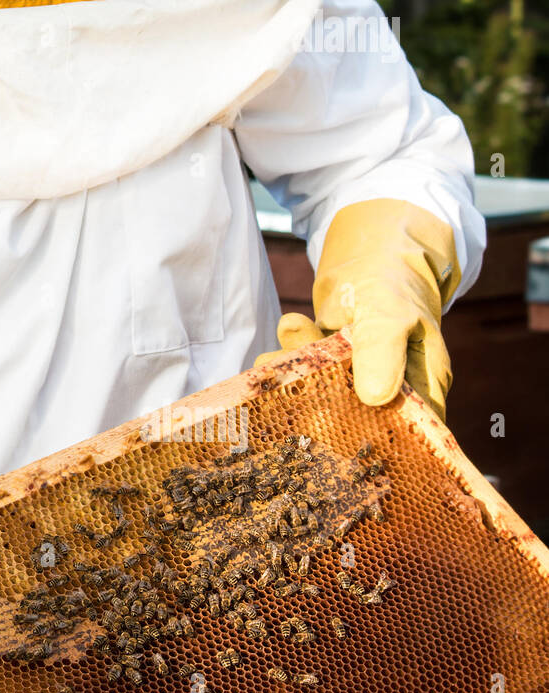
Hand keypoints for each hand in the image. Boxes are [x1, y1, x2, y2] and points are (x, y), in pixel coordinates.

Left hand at [252, 198, 460, 420]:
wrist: (369, 250)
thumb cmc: (390, 280)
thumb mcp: (388, 313)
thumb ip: (382, 351)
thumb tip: (376, 396)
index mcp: (422, 385)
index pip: (404, 431)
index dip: (373, 442)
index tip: (331, 442)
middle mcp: (392, 387)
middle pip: (356, 417)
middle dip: (316, 408)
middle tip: (285, 394)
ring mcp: (358, 375)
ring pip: (324, 391)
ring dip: (294, 379)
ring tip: (269, 363)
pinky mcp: (332, 362)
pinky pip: (306, 371)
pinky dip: (286, 363)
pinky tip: (269, 355)